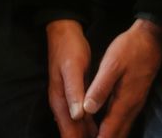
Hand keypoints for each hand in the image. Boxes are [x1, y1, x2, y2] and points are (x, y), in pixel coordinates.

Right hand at [46, 19, 96, 137]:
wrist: (64, 34)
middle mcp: (62, 106)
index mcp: (60, 102)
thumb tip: (78, 115)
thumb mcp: (73, 68)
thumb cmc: (69, 50)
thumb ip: (74, 91)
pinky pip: (82, 119)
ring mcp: (68, 102)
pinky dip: (90, 127)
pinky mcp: (75, 96)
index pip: (69, 134)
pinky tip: (100, 131)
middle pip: (73, 134)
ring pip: (78, 128)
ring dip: (88, 136)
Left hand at [83, 19, 161, 137]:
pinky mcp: (136, 98)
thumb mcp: (112, 65)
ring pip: (123, 130)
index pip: (109, 132)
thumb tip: (87, 110)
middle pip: (118, 135)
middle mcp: (132, 107)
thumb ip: (100, 88)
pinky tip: (106, 128)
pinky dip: (115, 129)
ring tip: (94, 137)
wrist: (152, 39)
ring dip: (109, 136)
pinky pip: (125, 121)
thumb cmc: (130, 49)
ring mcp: (136, 104)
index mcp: (124, 102)